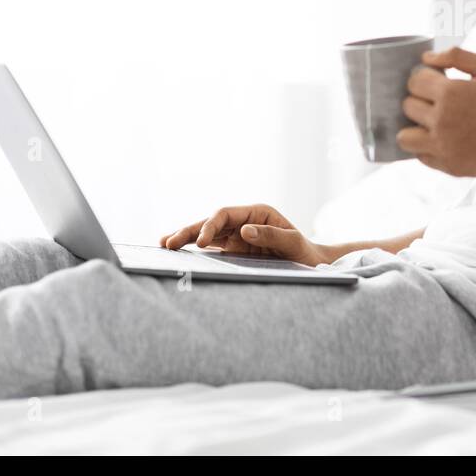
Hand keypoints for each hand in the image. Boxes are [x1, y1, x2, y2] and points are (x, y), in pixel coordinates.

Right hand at [158, 204, 333, 266]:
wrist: (311, 264)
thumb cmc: (305, 252)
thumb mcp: (293, 243)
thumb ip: (271, 235)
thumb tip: (244, 231)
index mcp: (257, 212)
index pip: (225, 214)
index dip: (210, 226)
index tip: (202, 243)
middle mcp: (243, 220)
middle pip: (211, 222)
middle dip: (190, 231)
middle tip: (170, 243)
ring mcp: (236, 235)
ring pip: (206, 233)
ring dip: (185, 237)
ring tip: (164, 244)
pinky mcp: (232, 249)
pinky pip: (209, 246)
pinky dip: (193, 247)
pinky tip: (176, 250)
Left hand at [397, 46, 475, 178]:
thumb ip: (457, 56)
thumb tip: (426, 58)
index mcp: (450, 93)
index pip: (414, 82)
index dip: (424, 80)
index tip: (437, 84)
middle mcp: (441, 120)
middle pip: (407, 106)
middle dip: (420, 101)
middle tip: (440, 103)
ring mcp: (442, 145)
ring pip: (404, 136)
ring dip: (414, 128)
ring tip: (432, 124)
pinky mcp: (446, 165)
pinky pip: (420, 155)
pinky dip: (427, 147)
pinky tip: (444, 139)